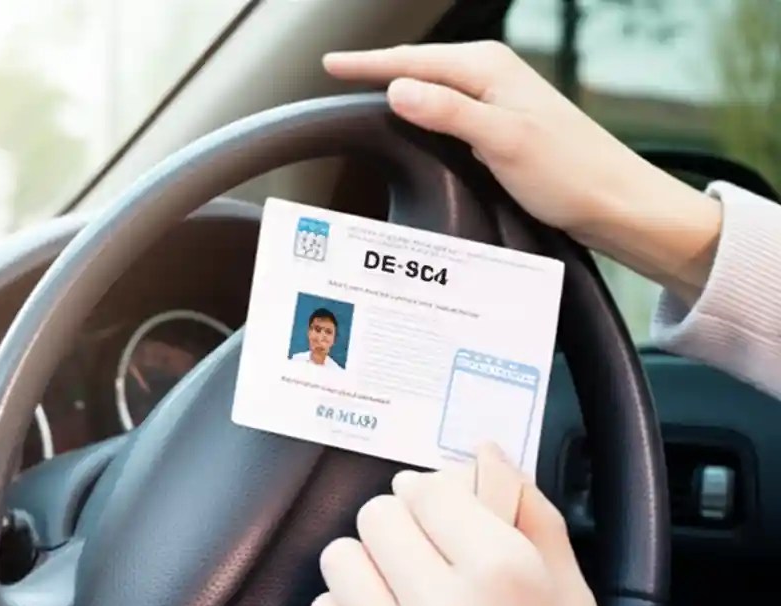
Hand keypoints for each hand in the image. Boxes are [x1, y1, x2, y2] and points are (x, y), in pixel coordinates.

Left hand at [310, 444, 621, 605]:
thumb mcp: (575, 602)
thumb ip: (533, 517)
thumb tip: (488, 454)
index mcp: (505, 574)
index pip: (427, 489)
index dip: (432, 495)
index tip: (440, 510)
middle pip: (377, 516)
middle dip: (399, 527)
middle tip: (421, 552)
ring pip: (341, 559)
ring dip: (368, 567)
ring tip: (400, 593)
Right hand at [323, 41, 721, 304]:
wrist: (617, 202)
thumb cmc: (570, 173)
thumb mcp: (503, 140)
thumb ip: (448, 111)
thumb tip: (396, 88)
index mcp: (489, 68)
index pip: (412, 61)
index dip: (368, 63)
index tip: (329, 64)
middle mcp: (494, 74)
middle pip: (420, 66)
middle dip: (378, 68)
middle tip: (336, 71)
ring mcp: (500, 97)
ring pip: (434, 84)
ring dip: (399, 85)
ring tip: (364, 89)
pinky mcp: (504, 122)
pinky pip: (448, 104)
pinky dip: (422, 107)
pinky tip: (413, 117)